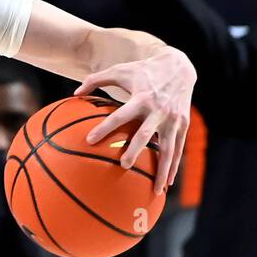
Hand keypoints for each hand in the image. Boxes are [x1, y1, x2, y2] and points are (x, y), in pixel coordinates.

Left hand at [74, 46, 194, 193]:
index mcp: (141, 98)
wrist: (179, 66)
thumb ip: (95, 80)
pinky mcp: (183, 125)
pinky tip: (167, 183)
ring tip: (155, 190)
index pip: (120, 115)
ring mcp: (173, 119)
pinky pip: (178, 149)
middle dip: (135, 150)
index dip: (105, 127)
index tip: (89, 140)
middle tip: (123, 166)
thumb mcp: (119, 69)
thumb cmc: (143, 69)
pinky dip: (174, 166)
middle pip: (145, 134)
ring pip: (168, 148)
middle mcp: (158, 110)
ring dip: (162, 169)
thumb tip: (74, 94)